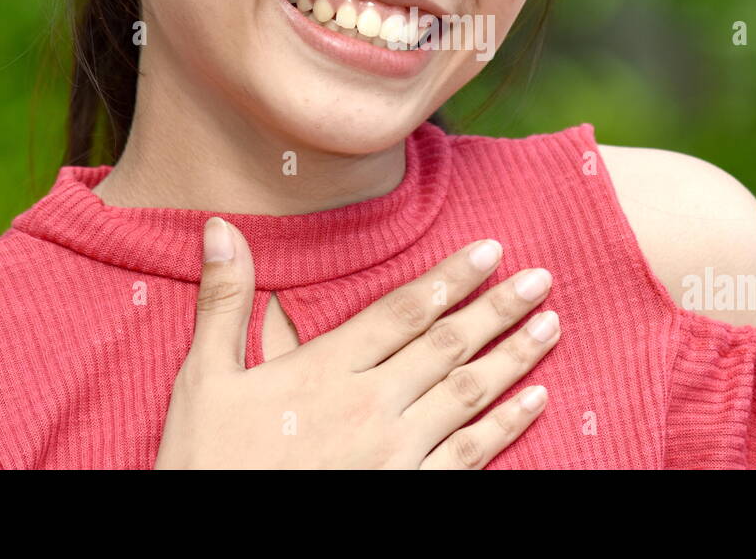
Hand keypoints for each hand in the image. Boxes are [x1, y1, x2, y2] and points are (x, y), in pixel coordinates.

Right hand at [154, 217, 559, 467]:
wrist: (217, 538)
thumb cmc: (207, 459)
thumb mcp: (205, 377)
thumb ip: (224, 300)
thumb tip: (221, 227)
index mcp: (325, 369)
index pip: (403, 310)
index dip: (451, 276)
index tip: (490, 249)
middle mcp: (370, 405)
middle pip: (448, 345)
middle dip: (499, 307)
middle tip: (541, 277)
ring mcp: (393, 453)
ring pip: (467, 394)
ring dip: (514, 357)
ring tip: (550, 324)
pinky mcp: (404, 492)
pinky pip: (468, 455)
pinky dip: (507, 426)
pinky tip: (535, 401)